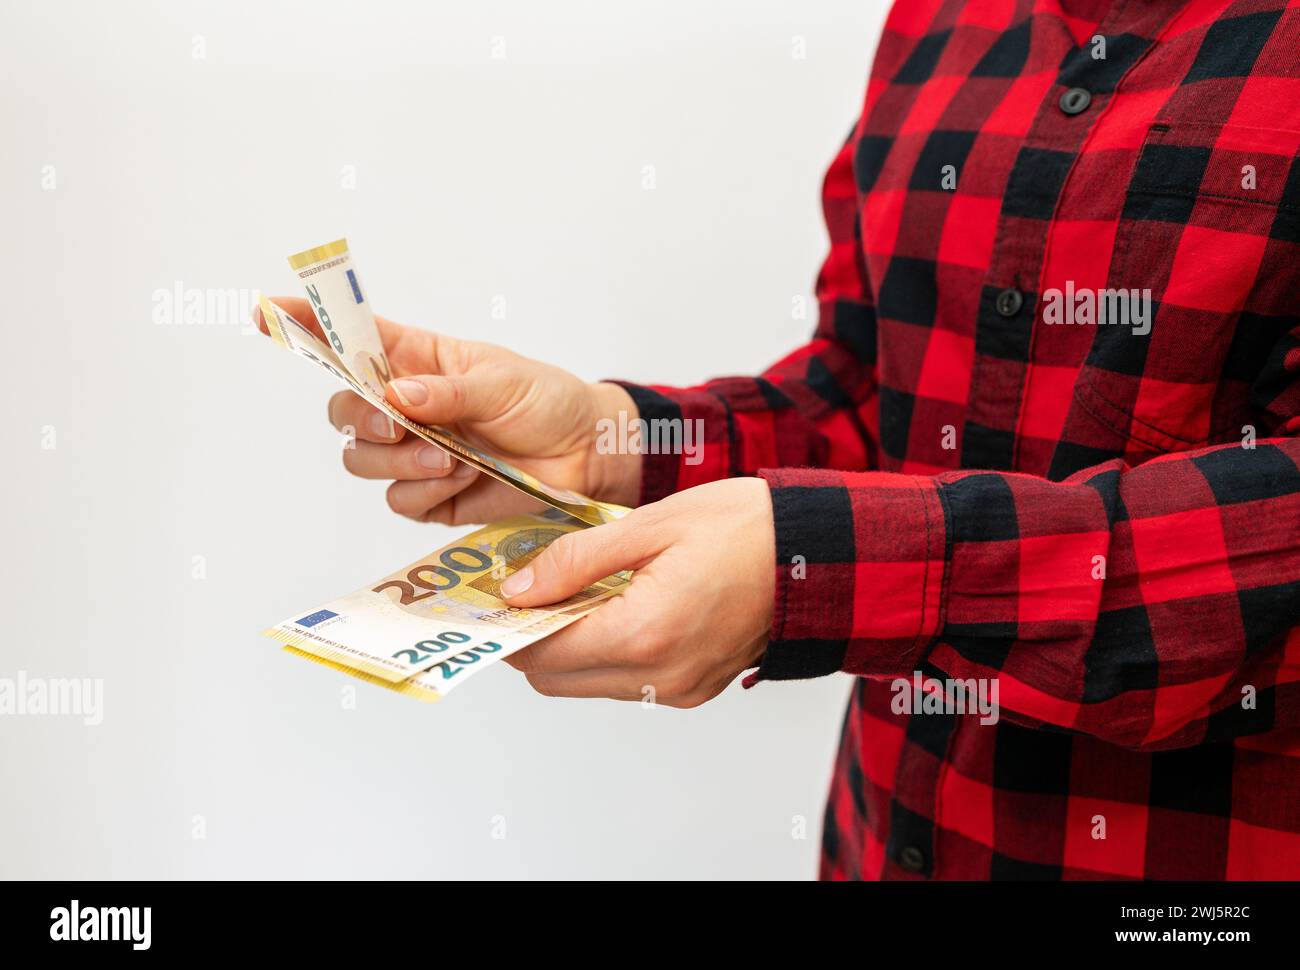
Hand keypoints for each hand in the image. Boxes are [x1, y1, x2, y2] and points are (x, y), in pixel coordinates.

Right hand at [257, 297, 640, 523]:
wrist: (585, 456)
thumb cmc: (548, 402)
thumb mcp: (504, 381)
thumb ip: (449, 390)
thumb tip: (397, 395)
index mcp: (418, 361)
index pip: (353, 339)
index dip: (308, 324)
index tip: (268, 312)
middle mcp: (406, 406)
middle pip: (343, 411)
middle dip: (361, 419)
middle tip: (399, 425)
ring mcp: (415, 453)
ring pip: (363, 461)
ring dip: (400, 462)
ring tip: (452, 460)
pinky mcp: (430, 496)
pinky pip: (398, 500)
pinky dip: (426, 491)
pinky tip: (466, 478)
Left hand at [500, 478, 775, 707]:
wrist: (818, 553)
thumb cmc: (744, 527)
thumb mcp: (648, 526)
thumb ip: (575, 561)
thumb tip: (517, 590)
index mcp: (643, 634)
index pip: (540, 653)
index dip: (507, 626)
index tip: (494, 595)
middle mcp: (657, 677)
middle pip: (556, 678)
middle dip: (532, 637)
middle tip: (528, 588)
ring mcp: (678, 689)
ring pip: (588, 683)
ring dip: (570, 644)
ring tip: (576, 589)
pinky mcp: (693, 688)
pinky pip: (627, 680)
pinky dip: (607, 649)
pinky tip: (616, 604)